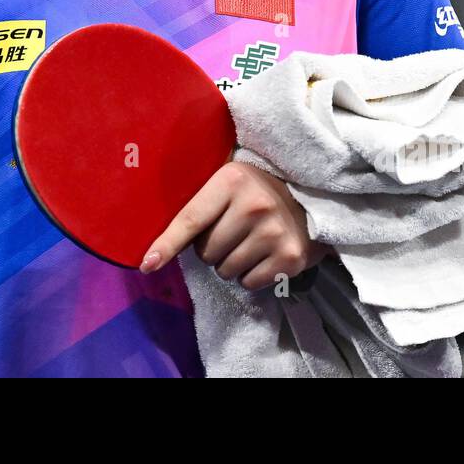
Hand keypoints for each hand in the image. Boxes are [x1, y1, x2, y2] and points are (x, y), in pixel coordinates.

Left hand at [140, 161, 332, 290]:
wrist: (314, 197)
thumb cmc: (259, 189)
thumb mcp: (230, 180)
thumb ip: (200, 202)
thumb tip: (157, 243)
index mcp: (232, 180)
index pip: (190, 219)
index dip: (167, 243)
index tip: (148, 263)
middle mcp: (254, 205)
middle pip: (206, 252)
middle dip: (211, 249)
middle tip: (230, 232)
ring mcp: (274, 233)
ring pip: (225, 271)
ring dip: (230, 264)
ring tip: (248, 242)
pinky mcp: (290, 258)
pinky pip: (249, 283)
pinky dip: (250, 275)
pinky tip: (263, 255)